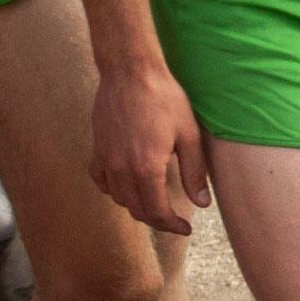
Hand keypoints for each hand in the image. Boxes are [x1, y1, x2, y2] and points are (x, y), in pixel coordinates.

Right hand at [91, 63, 212, 234]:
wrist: (130, 72)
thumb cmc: (163, 99)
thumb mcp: (188, 135)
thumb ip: (194, 172)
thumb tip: (202, 203)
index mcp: (147, 168)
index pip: (157, 212)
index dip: (172, 225)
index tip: (185, 228)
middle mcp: (122, 169)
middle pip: (136, 210)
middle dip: (156, 219)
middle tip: (173, 218)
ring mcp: (106, 159)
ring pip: (118, 198)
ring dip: (136, 205)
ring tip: (153, 201)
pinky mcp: (97, 148)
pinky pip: (101, 180)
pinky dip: (113, 189)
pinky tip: (126, 184)